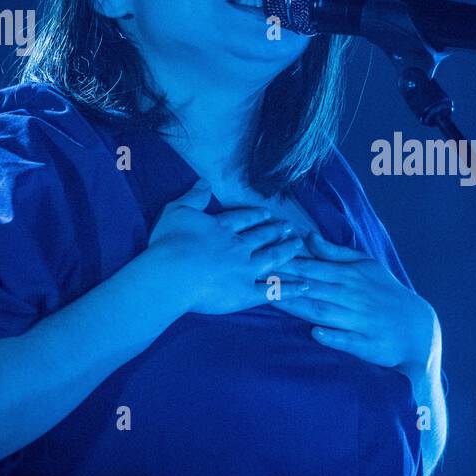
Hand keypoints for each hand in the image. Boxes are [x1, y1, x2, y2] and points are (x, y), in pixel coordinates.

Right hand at [144, 178, 308, 315]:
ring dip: (286, 252)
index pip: (243, 220)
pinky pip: (273, 291)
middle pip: (261, 237)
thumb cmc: (169, 243)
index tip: (267, 213)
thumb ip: (194, 197)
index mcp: (222, 229)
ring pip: (272, 259)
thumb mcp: (177, 211)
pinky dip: (291, 289)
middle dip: (276, 232)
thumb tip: (205, 181)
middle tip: (290, 228)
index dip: (256, 216)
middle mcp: (239, 247)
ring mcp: (246, 271)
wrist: (172, 274)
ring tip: (298, 247)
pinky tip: (305, 286)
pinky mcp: (247, 293)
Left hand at [272, 230, 439, 375]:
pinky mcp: (365, 344)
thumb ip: (335, 253)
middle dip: (285, 281)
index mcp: (349, 276)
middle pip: (312, 288)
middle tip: (257, 276)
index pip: (312, 267)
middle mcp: (351, 297)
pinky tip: (316, 333)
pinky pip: (347, 340)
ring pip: (324, 313)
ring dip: (299, 307)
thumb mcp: (366, 266)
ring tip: (274, 302)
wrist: (416, 329)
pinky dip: (333, 336)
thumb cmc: (386, 294)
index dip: (287, 262)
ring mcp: (358, 321)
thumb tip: (308, 237)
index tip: (263, 256)